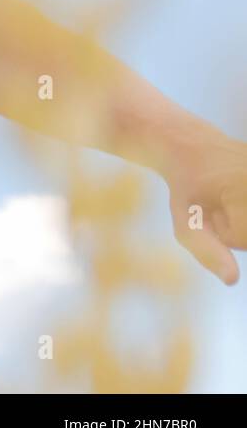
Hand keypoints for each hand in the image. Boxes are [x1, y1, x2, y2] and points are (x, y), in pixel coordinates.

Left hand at [166, 130, 246, 284]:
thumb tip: (232, 280)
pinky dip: (245, 216)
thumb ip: (207, 252)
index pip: (242, 239)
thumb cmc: (188, 186)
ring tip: (231, 201)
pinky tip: (238, 197)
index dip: (224, 233)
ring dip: (244, 223)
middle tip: (221, 205)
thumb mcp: (186, 220)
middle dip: (239, 230)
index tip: (211, 209)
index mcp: (243, 189)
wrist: (194, 147)